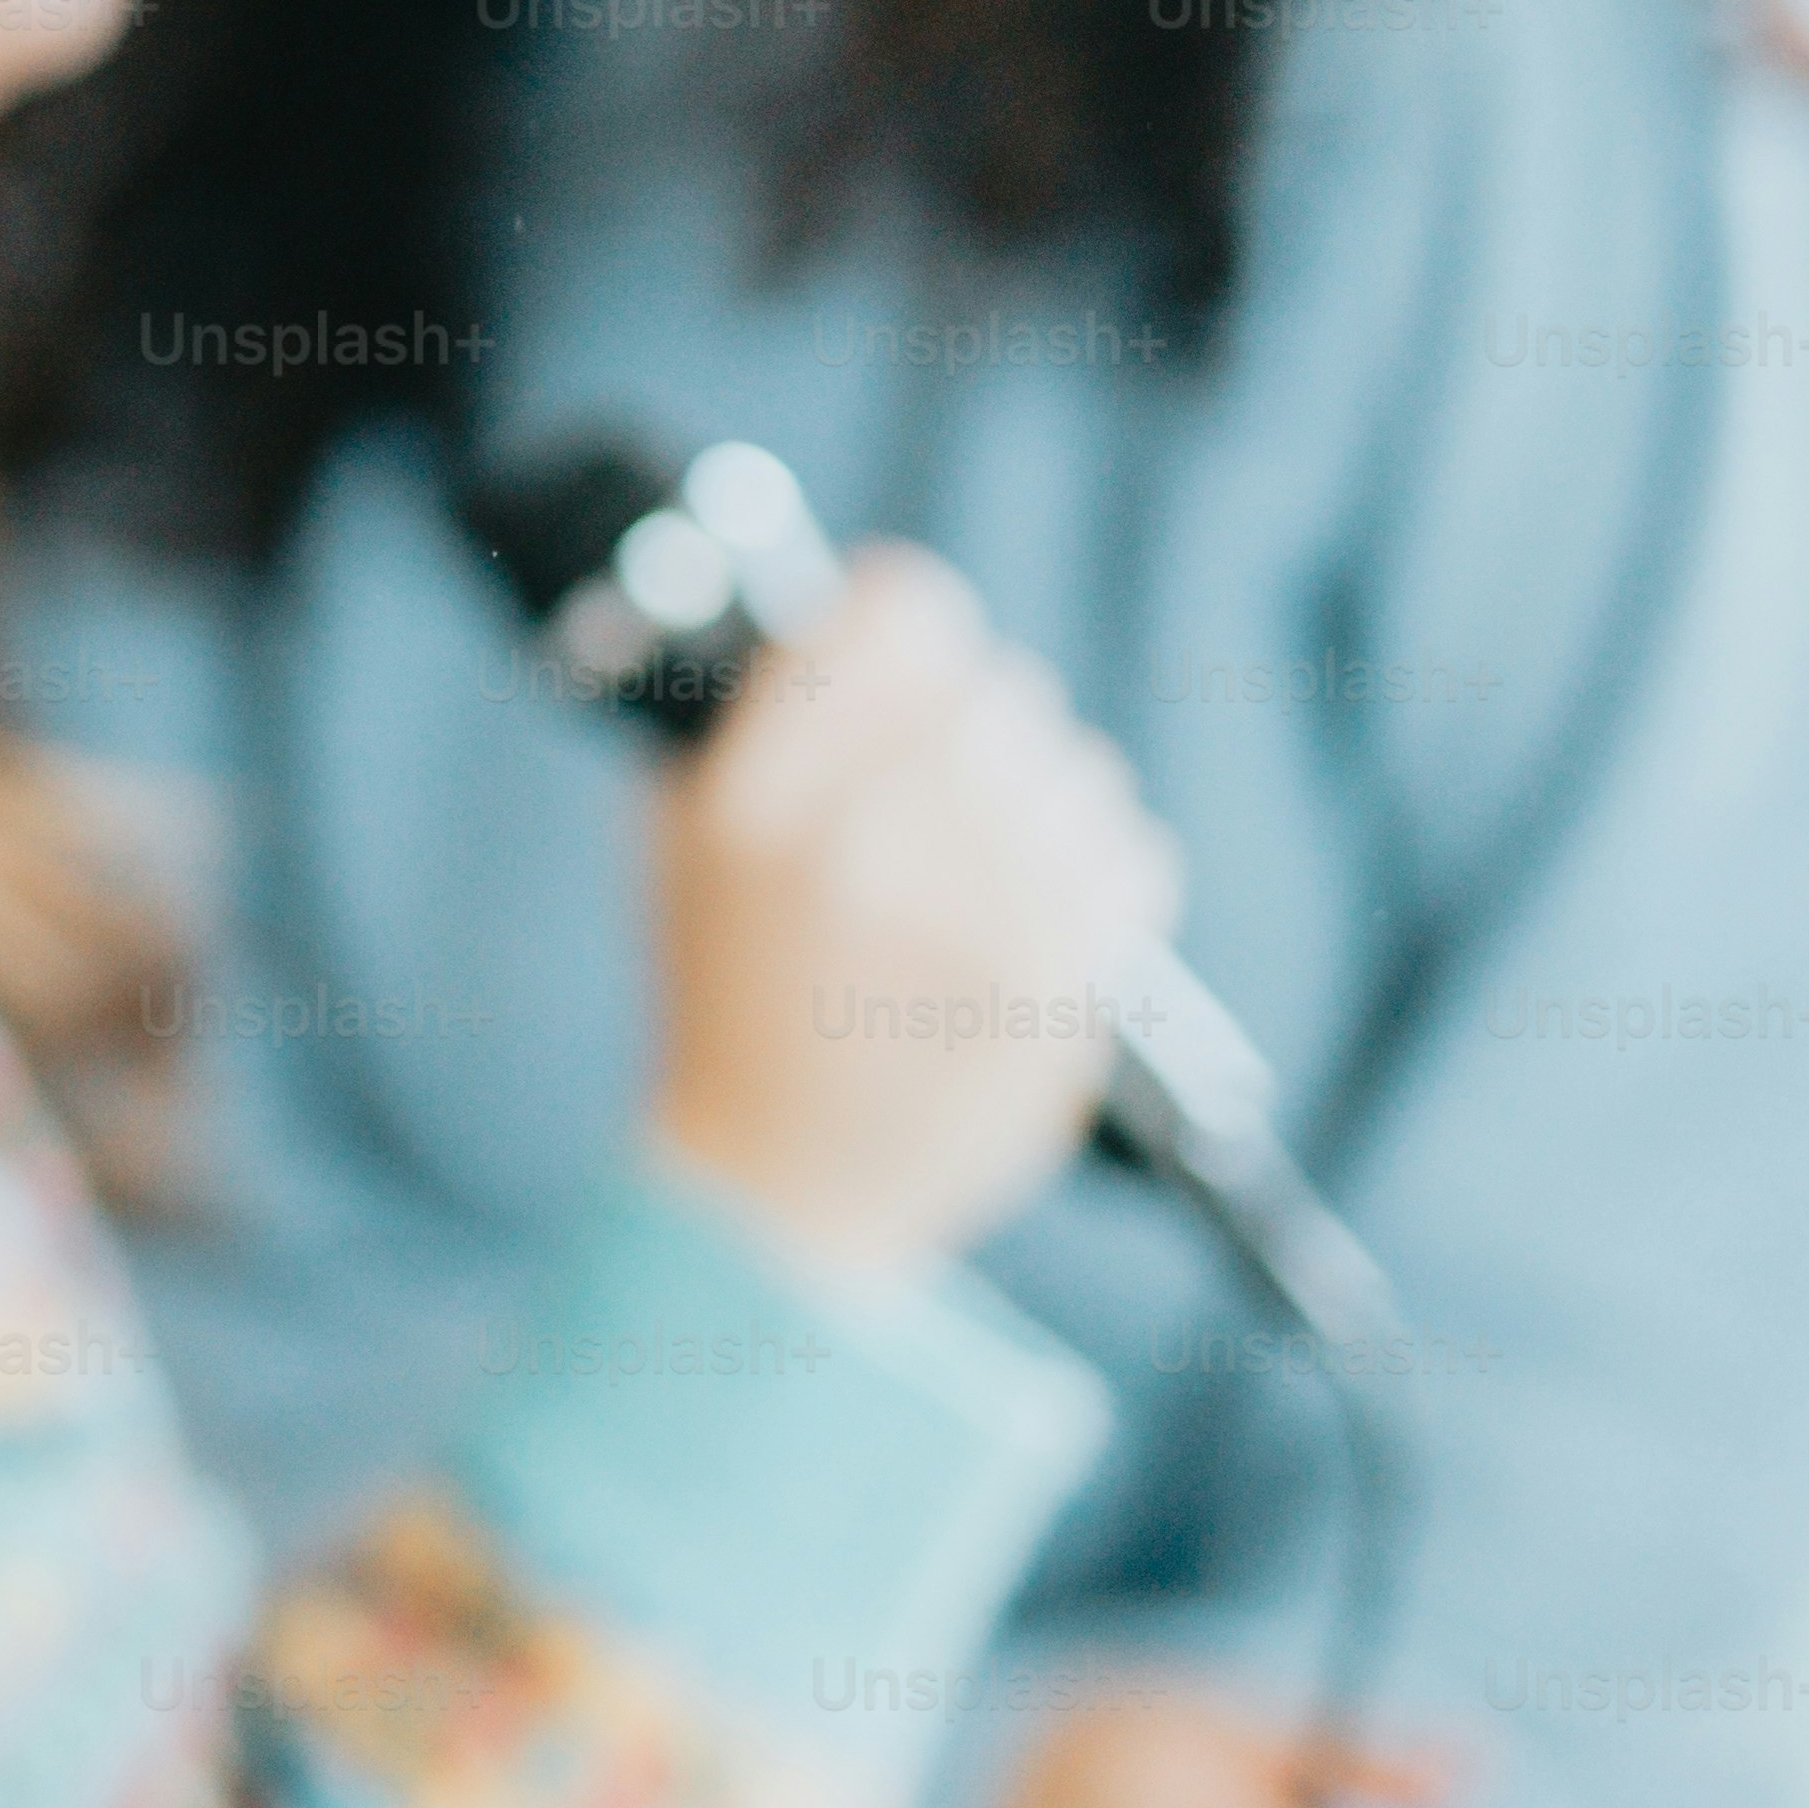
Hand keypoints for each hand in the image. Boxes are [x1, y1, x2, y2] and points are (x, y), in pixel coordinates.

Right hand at [638, 549, 1179, 1278]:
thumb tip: (840, 623)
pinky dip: (1100, 868)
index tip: (911, 645)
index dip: (909, 617)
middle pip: (996, 687)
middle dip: (977, 725)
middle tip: (949, 781)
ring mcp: (973, 915)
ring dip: (1044, 796)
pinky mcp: (1058, 984)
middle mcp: (864, 845)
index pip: (892, 618)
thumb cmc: (728, 1002)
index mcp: (756, 801)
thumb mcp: (678, 847)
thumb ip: (748, 725)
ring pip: (1074, 765)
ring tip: (995, 857)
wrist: (781, 1190)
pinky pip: (1131, 850)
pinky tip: (1044, 906)